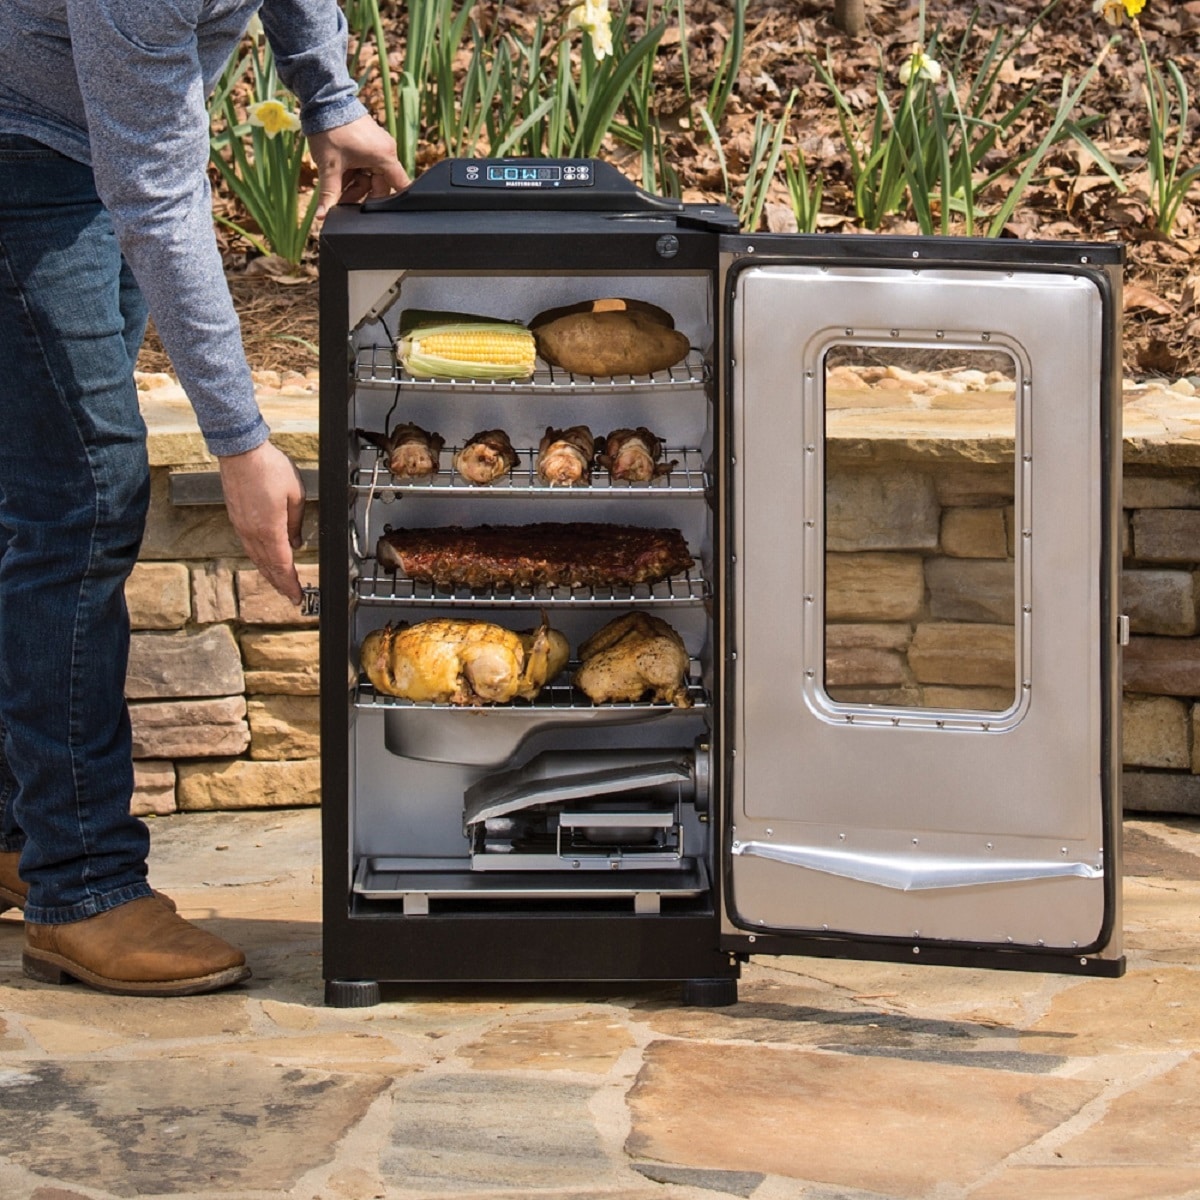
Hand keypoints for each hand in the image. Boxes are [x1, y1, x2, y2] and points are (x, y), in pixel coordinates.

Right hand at [218, 441, 305, 604]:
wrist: (241, 451)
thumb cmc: (269, 468)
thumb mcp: (296, 496)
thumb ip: (296, 523)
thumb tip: (296, 543)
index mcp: (269, 529)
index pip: (282, 565)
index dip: (290, 584)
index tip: (297, 597)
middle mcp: (252, 532)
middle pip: (268, 567)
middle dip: (280, 584)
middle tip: (290, 597)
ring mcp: (241, 526)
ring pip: (256, 558)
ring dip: (268, 573)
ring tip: (279, 584)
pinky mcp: (236, 518)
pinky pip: (249, 546)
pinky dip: (259, 558)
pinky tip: (264, 560)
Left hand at [309, 115, 409, 218]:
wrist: (322, 99)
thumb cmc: (330, 129)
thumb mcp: (329, 167)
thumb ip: (328, 194)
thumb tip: (321, 216)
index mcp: (385, 157)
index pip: (400, 187)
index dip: (393, 204)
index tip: (381, 215)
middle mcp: (386, 151)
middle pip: (379, 185)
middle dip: (360, 195)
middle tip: (342, 203)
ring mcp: (377, 146)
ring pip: (369, 177)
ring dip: (354, 185)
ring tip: (336, 188)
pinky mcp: (368, 142)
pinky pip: (365, 165)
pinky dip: (353, 173)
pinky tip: (339, 175)